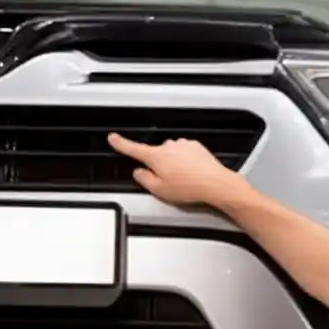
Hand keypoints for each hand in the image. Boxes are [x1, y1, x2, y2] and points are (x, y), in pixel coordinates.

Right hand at [106, 133, 250, 207]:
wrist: (216, 183)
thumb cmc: (190, 187)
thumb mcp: (159, 190)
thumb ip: (144, 179)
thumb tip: (139, 172)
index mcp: (156, 156)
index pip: (133, 148)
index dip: (120, 144)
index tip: (113, 138)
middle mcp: (169, 146)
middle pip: (156, 155)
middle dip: (159, 166)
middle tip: (168, 183)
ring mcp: (183, 145)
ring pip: (171, 154)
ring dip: (174, 164)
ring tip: (184, 181)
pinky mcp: (195, 146)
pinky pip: (184, 153)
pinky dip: (186, 163)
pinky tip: (192, 175)